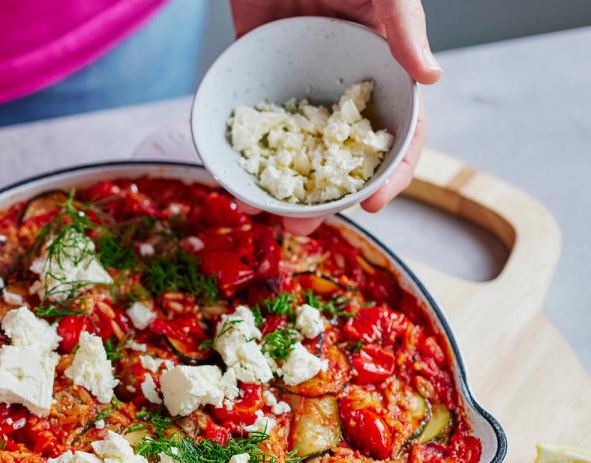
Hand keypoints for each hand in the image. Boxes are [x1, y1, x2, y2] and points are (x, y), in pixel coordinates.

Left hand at [229, 0, 442, 234]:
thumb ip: (403, 27)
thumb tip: (433, 81)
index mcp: (384, 71)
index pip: (400, 135)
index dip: (391, 173)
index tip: (370, 203)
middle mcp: (343, 85)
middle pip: (341, 157)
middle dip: (325, 200)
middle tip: (301, 230)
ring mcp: (299, 84)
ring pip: (295, 151)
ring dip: (282, 189)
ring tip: (263, 215)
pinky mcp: (256, 74)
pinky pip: (253, 124)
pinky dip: (245, 155)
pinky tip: (233, 181)